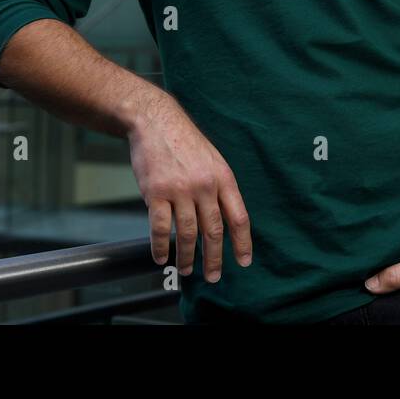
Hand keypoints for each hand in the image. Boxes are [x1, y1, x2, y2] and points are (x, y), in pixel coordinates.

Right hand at [126, 90, 252, 282]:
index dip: (242, 243)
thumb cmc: (184, 142)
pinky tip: (161, 257)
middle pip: (214, 231)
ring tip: (187, 269)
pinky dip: (161, 247)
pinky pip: (161, 228)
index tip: (244, 262)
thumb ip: (218, 188)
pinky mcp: (157, 193)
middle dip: (214, 258)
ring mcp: (180, 190)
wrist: (156, 121)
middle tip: (213, 276)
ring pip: (188, 234)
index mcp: (223, 178)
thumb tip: (224, 219)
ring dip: (188, 257)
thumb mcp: (212, 160)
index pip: (238, 217)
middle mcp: (205, 186)